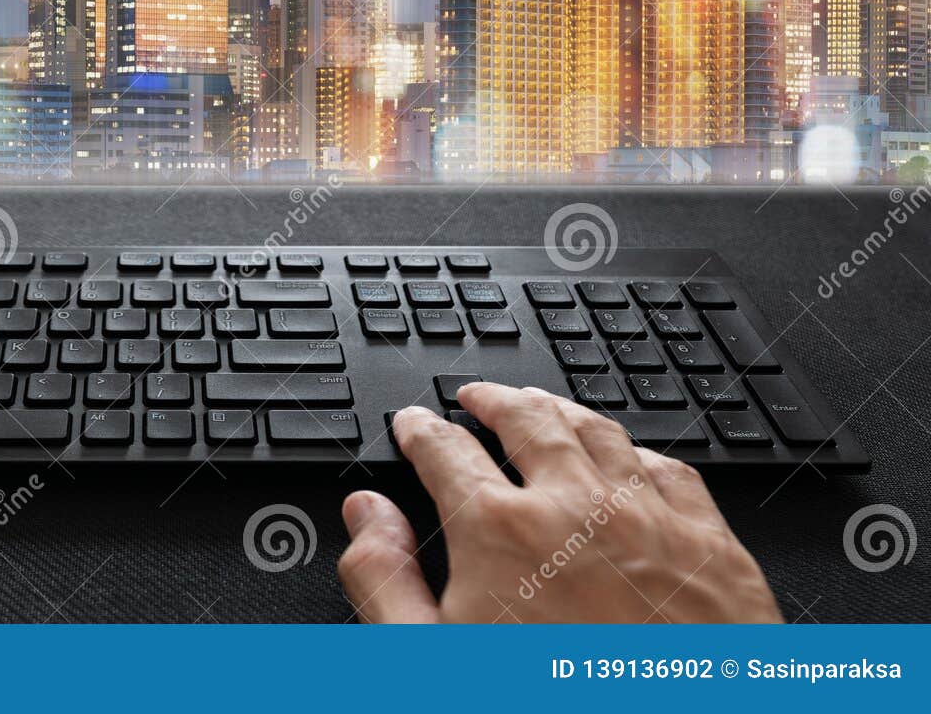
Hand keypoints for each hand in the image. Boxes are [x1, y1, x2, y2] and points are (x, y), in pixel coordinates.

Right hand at [337, 382, 781, 622]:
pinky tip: (632, 457)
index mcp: (500, 531)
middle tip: (475, 396)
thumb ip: (386, 581)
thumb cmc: (547, 712)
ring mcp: (651, 522)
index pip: (445, 450)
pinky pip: (674, 472)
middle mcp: (576, 508)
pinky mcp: (712, 549)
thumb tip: (367, 517)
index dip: (422, 429)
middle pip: (526, 420)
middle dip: (492, 400)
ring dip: (561, 411)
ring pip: (600, 433)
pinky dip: (640, 453)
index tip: (415, 424)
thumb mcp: (429, 665)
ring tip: (542, 406)